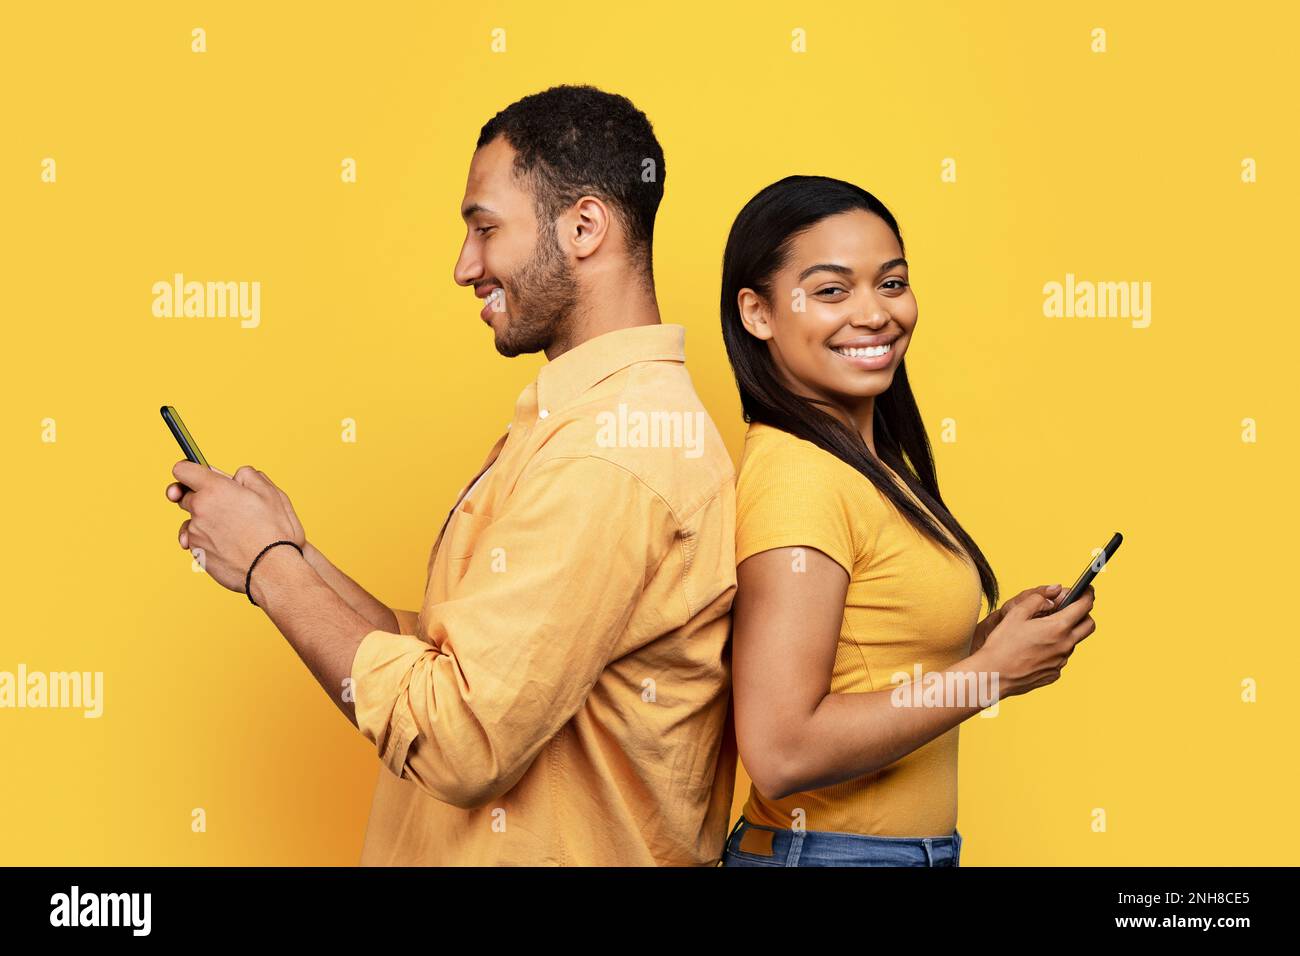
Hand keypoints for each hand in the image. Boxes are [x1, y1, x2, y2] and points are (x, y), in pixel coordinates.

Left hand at [166, 461, 301, 595]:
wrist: (272, 570)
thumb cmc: (274, 532)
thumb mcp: (271, 492)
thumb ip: (248, 476)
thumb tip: (236, 476)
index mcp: (215, 489)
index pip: (182, 469)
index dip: (189, 470)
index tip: (195, 475)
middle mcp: (199, 509)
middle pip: (183, 496)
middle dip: (199, 498)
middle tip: (222, 505)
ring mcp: (195, 533)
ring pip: (192, 521)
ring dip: (205, 522)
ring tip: (233, 531)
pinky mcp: (197, 553)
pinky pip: (196, 542)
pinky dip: (208, 542)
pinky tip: (229, 546)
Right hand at [971, 585, 1096, 699]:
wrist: (994, 675)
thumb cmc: (1002, 644)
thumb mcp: (1015, 614)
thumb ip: (1036, 600)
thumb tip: (1049, 600)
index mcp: (1057, 627)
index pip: (1084, 606)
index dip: (1088, 594)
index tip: (1087, 589)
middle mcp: (1065, 645)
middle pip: (1089, 625)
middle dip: (1084, 613)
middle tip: (1071, 609)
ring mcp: (1061, 662)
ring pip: (1073, 642)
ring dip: (1066, 632)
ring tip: (1043, 631)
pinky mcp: (1054, 673)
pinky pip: (1060, 657)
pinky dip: (1054, 649)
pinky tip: (1035, 649)